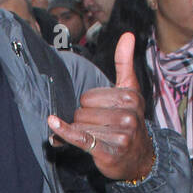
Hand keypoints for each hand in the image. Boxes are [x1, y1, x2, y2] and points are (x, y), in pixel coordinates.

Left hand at [47, 32, 154, 182]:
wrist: (140, 158)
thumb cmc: (130, 122)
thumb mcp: (130, 92)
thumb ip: (124, 63)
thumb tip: (127, 34)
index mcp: (130, 97)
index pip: (89, 96)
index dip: (89, 106)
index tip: (101, 114)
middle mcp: (128, 115)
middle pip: (82, 111)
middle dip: (84, 120)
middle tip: (100, 129)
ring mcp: (120, 135)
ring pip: (80, 126)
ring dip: (81, 133)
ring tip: (98, 138)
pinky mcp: (109, 152)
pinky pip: (80, 138)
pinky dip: (64, 132)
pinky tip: (53, 124)